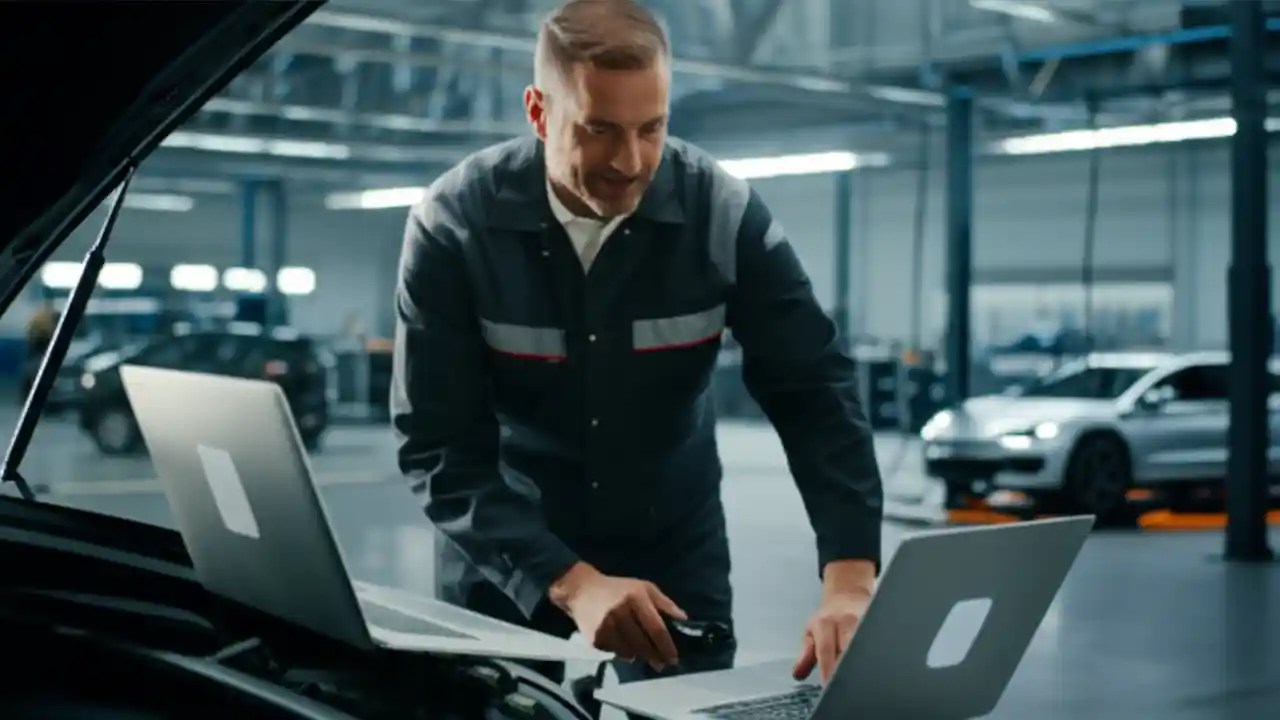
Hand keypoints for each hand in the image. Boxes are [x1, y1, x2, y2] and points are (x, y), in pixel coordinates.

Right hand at [549, 562, 687, 670]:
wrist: (581, 589)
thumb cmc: (617, 588)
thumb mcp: (642, 587)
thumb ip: (664, 602)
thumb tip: (683, 618)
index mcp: (636, 599)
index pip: (656, 628)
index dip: (666, 646)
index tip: (674, 658)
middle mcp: (621, 613)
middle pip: (643, 644)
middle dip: (655, 656)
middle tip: (662, 664)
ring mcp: (606, 627)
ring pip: (629, 652)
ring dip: (638, 655)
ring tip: (642, 653)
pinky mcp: (595, 638)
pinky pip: (614, 652)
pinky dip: (622, 652)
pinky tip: (623, 645)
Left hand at [792, 590, 870, 683]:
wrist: (847, 594)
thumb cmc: (828, 619)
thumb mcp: (811, 632)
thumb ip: (805, 655)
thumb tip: (797, 674)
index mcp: (826, 624)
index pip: (827, 651)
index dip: (828, 672)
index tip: (829, 689)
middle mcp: (847, 621)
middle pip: (849, 648)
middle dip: (848, 670)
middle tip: (848, 689)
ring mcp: (866, 620)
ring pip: (867, 646)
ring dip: (864, 664)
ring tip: (864, 682)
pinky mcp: (879, 622)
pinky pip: (879, 643)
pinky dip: (878, 656)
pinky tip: (878, 669)